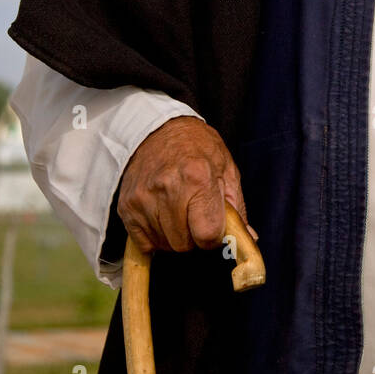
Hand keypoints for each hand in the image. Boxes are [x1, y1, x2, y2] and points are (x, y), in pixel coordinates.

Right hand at [117, 115, 256, 253]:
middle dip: (193, 236)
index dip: (214, 237)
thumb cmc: (197, 147)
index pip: (207, 234)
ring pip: (164, 244)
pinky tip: (162, 213)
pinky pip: (145, 242)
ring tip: (178, 208)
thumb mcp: (225, 168)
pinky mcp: (126, 206)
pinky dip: (156, 235)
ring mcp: (143, 199)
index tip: (214, 226)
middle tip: (194, 213)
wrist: (157, 129)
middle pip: (183, 244)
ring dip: (174, 235)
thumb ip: (236, 207)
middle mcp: (167, 188)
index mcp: (198, 178)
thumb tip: (248, 238)